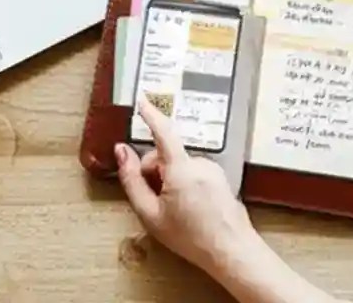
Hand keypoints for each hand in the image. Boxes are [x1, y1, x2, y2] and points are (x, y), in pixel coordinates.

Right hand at [115, 98, 260, 275]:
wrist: (230, 251)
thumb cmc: (191, 237)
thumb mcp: (150, 214)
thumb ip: (132, 180)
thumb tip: (121, 152)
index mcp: (181, 169)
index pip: (163, 132)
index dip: (150, 115)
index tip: (141, 101)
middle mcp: (199, 163)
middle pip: (165, 156)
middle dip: (154, 173)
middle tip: (153, 202)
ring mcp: (212, 169)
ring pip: (179, 166)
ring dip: (169, 180)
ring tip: (174, 210)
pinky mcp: (220, 177)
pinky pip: (193, 173)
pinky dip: (184, 184)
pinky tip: (188, 208)